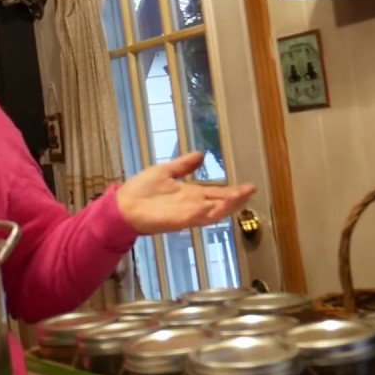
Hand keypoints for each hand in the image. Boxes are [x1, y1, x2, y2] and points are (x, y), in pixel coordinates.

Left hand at [116, 152, 255, 234]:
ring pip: (214, 211)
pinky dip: (209, 212)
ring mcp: (187, 213)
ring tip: (241, 196)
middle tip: (251, 190)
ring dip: (228, 205)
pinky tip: (219, 205)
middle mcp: (193, 205)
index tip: (249, 186)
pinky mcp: (179, 220)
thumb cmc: (141, 189)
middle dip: (236, 198)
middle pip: (219, 202)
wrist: (123, 205)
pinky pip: (198, 217)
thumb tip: (201, 154)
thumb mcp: (165, 171)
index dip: (233, 190)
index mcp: (190, 193)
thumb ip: (184, 165)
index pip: (216, 192)